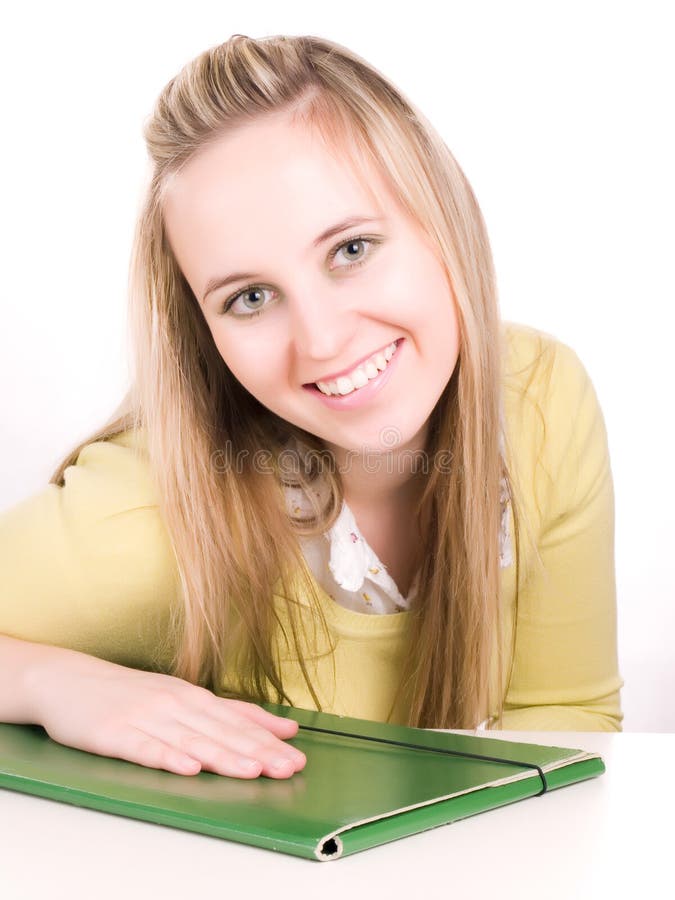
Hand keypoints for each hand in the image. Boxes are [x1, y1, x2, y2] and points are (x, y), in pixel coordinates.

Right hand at [28, 647, 305, 778]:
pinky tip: (188, 768)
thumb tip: (281, 726)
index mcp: (192, 697)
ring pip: (190, 740)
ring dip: (222, 755)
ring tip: (251, 770)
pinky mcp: (115, 733)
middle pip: (221, 731)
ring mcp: (145, 717)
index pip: (237, 721)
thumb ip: (230, 712)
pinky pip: (145, 748)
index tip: (296, 756)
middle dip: (257, 751)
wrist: (67, 680)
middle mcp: (174, 704)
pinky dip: (167, 757)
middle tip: (287, 768)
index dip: (268, 740)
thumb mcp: (181, 696)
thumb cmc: (129, 693)